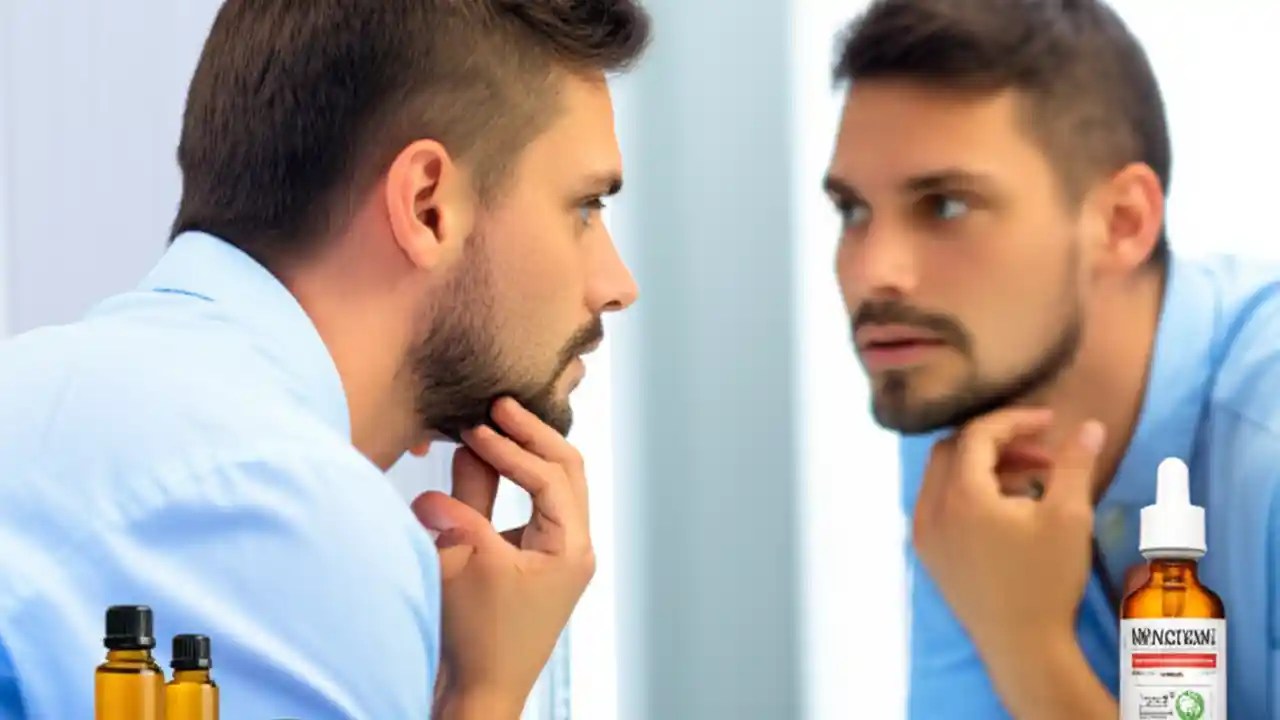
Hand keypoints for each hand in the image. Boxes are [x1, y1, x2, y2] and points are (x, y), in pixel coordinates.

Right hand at [412, 398, 594, 717]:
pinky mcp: (539, 560)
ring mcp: (560, 553)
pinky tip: (488, 460)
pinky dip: (514, 477)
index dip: (513, 447)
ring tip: (494, 421)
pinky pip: (536, 503)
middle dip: (533, 435)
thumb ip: (461, 508)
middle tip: (500, 403)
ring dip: (526, 452)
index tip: (477, 426)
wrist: (480, 692)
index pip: (550, 477)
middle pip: (567, 470)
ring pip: (555, 484)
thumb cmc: (478, 638)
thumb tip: (448, 462)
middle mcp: (575, 546)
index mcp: (571, 548)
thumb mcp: (465, 563)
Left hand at [913, 408, 1104, 653]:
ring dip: (984, 467)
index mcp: (960, 494)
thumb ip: (1075, 463)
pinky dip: (969, 493)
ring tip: (1033, 482)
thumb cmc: (1046, 579)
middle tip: (1041, 454)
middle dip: (998, 441)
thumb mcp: (1069, 515)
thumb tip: (1089, 425)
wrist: (1022, 646)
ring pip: (944, 476)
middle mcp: (930, 509)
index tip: (1050, 422)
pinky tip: (1008, 510)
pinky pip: (939, 504)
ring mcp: (924, 533)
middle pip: (954, 450)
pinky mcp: (928, 553)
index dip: (1014, 420)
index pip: (977, 434)